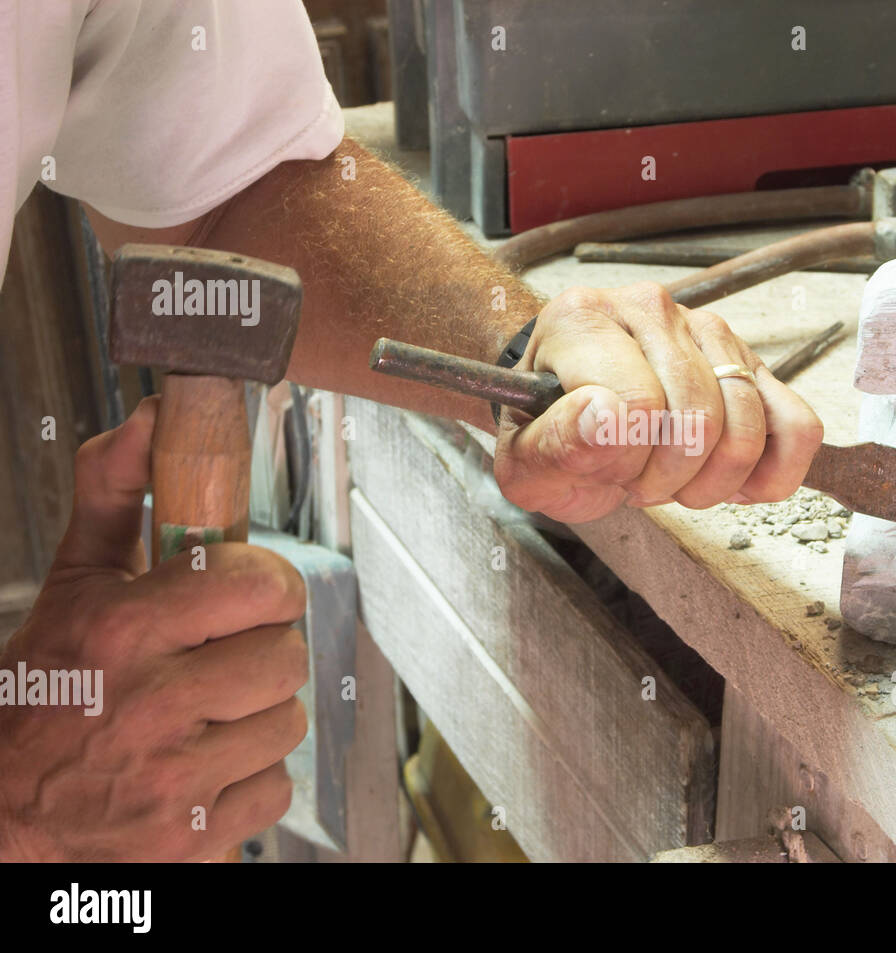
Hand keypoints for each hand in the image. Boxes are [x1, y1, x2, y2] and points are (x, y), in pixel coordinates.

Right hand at [0, 399, 307, 861]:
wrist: (2, 814)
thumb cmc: (41, 697)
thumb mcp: (72, 585)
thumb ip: (114, 495)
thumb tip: (154, 421)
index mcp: (122, 631)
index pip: (263, 585)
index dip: (269, 585)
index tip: (251, 593)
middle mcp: (149, 705)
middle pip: (286, 656)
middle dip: (260, 653)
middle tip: (218, 659)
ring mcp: (171, 779)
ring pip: (288, 722)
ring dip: (255, 717)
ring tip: (201, 716)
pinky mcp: (190, 838)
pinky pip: (274, 788)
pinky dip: (245, 780)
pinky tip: (198, 768)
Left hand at [494, 282, 823, 521]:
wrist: (570, 412)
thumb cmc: (550, 431)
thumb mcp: (525, 459)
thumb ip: (553, 444)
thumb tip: (605, 419)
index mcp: (584, 321)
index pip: (638, 405)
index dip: (628, 462)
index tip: (607, 471)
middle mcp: (649, 310)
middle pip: (699, 418)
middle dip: (670, 478)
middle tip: (640, 483)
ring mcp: (707, 330)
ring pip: (748, 427)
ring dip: (713, 482)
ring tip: (675, 481)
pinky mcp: (750, 363)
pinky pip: (797, 425)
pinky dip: (773, 472)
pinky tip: (732, 482)